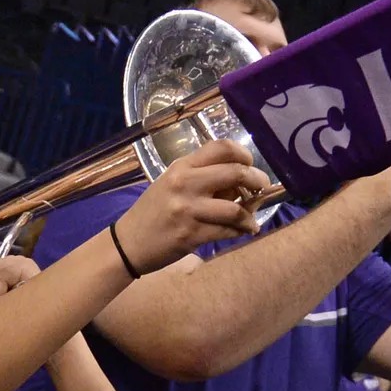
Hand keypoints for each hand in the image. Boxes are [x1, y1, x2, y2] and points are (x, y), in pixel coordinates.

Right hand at [112, 139, 267, 269]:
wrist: (128, 243)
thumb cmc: (153, 211)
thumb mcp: (172, 184)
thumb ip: (202, 177)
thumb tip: (239, 182)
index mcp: (181, 166)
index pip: (221, 147)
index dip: (244, 154)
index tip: (250, 165)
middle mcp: (185, 183)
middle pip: (236, 173)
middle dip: (257, 181)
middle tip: (262, 188)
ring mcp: (188, 210)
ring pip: (235, 208)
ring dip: (250, 215)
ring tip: (251, 220)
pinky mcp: (191, 235)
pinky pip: (227, 231)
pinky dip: (240, 231)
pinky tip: (242, 231)